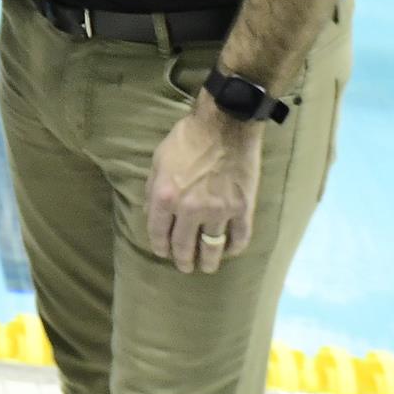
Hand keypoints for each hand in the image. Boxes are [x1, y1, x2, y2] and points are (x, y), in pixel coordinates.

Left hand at [146, 100, 262, 274]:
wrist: (224, 126)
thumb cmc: (186, 140)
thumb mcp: (158, 161)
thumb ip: (152, 190)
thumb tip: (151, 214)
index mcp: (164, 197)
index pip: (158, 233)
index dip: (160, 246)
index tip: (163, 252)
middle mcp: (190, 209)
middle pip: (184, 246)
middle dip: (183, 260)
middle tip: (185, 267)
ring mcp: (219, 212)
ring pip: (212, 248)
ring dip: (209, 261)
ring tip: (207, 267)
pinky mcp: (242, 210)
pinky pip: (239, 238)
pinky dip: (234, 248)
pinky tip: (229, 251)